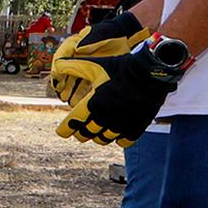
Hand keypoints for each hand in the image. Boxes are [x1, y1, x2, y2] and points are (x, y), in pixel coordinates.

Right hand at [49, 10, 151, 104]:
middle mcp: (77, 55)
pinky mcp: (95, 70)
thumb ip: (89, 41)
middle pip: (65, 70)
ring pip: (74, 78)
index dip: (58, 69)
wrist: (128, 34)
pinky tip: (78, 100)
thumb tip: (77, 49)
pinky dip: (80, 91)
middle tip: (60, 93)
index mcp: (75, 44)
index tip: (57, 79)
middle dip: (62, 83)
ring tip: (67, 100)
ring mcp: (86, 63)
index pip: (61, 57)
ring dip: (70, 89)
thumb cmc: (113, 32)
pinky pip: (84, 82)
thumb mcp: (101, 34)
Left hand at [55, 42, 180, 147]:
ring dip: (98, 135)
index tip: (62, 131)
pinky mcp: (137, 128)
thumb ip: (73, 66)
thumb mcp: (94, 65)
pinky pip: (123, 142)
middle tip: (81, 129)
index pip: (72, 124)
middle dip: (81, 132)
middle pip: (85, 134)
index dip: (65, 129)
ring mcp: (121, 124)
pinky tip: (117, 131)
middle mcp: (105, 117)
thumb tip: (56, 65)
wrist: (151, 72)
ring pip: (103, 139)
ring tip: (98, 129)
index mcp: (92, 104)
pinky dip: (118, 138)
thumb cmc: (121, 68)